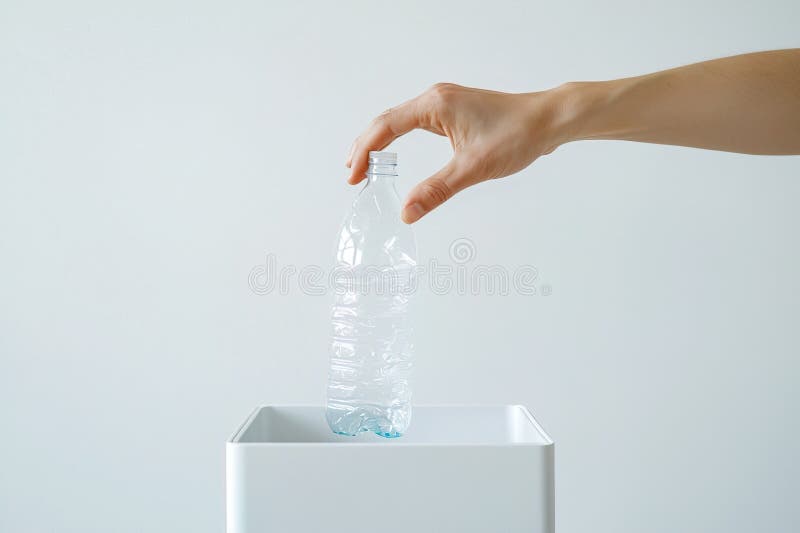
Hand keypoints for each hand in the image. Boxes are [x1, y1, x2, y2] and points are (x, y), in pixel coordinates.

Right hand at [346, 83, 567, 222]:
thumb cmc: (517, 135)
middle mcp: (436, 98)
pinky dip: (399, 139)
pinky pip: (416, 122)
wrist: (549, 120)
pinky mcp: (455, 111)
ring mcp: (446, 103)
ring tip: (365, 165)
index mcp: (435, 105)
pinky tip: (396, 154)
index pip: (386, 127)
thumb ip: (436, 190)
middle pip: (387, 120)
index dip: (365, 152)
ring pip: (400, 120)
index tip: (353, 177)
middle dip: (366, 147)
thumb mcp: (473, 168)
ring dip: (380, 142)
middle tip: (352, 175)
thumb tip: (406, 212)